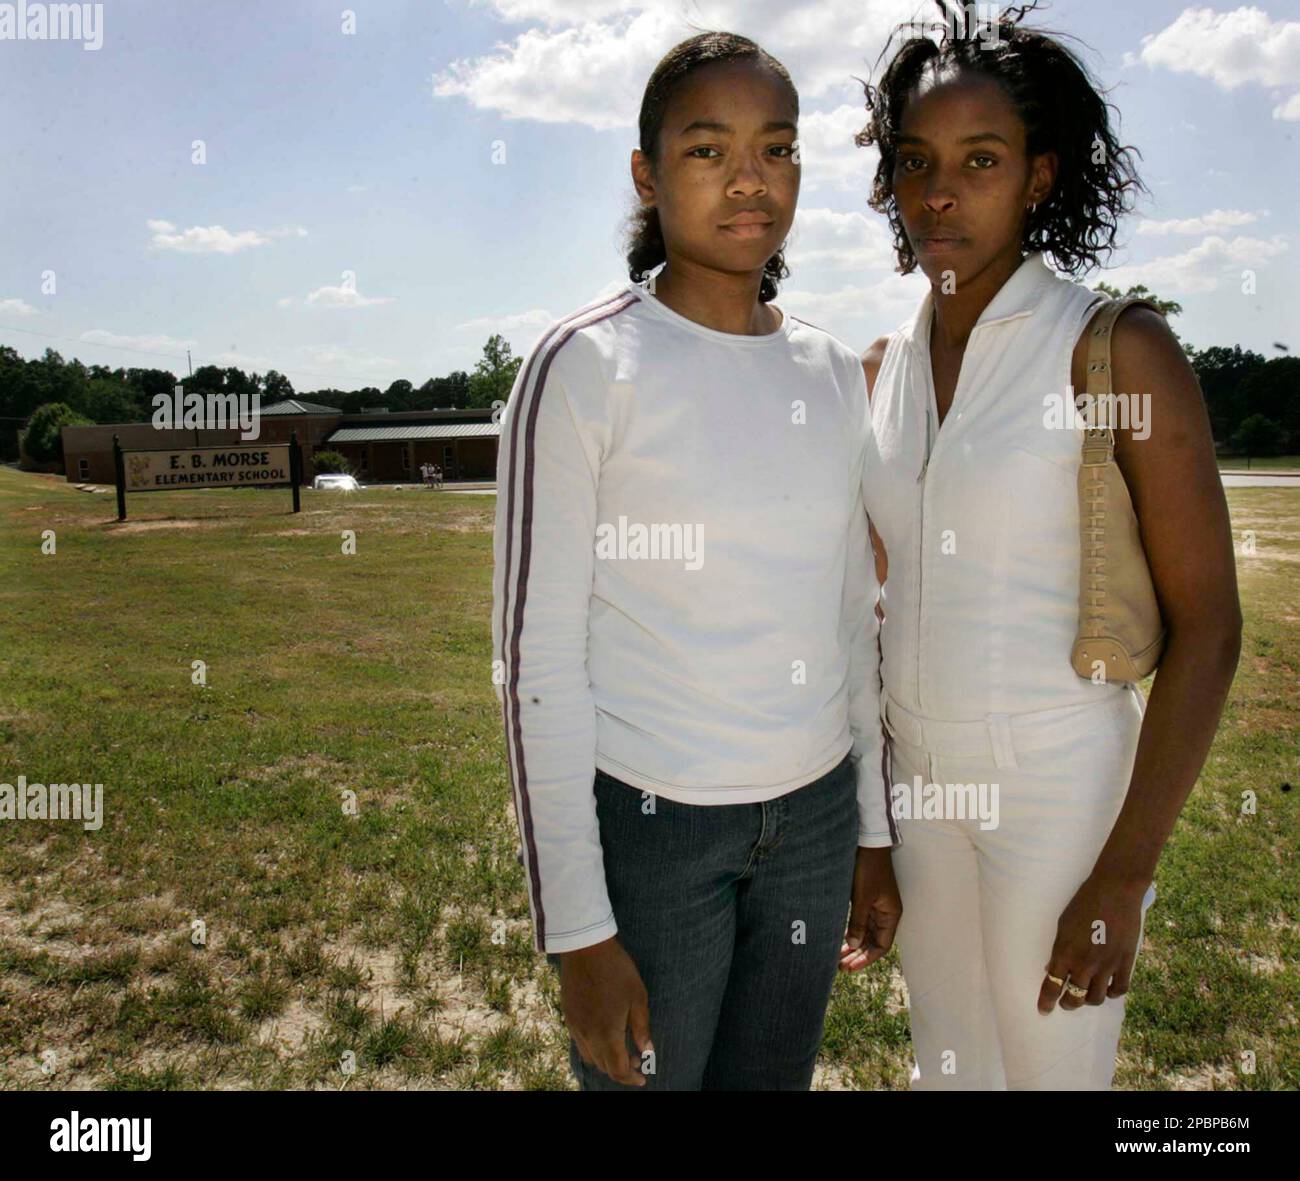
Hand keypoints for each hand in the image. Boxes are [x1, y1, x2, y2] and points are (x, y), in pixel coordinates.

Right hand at [559, 936, 652, 1084]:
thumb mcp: (637, 996)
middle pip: (603, 1066)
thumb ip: (641, 1028)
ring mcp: (575, 1026)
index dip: (630, 1078)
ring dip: (606, 1060)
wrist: (585, 948)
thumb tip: (647, 1051)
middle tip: (636, 1061)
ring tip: (621, 1049)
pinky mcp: (568, 1016)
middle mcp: (588, 1035)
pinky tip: (604, 1035)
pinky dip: (594, 1048)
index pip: (617, 1069)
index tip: (642, 1077)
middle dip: (620, 1070)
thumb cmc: (617, 969)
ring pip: (590, 1056)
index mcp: (607, 1032)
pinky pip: (580, 1042)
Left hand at [839, 846, 901, 970]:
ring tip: (837, 958)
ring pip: (865, 934)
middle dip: (858, 955)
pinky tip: (839, 940)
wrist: (866, 844)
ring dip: (853, 946)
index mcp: (891, 915)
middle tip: (840, 967)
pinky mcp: (865, 900)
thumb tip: (855, 946)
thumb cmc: (868, 869)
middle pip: (873, 942)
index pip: (881, 946)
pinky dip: (851, 932)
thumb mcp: (863, 897)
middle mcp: (886, 913)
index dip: (866, 959)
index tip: (850, 967)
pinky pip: (859, 923)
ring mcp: (875, 907)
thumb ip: (859, 922)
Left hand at [1038, 870, 1149, 1013]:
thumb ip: (1059, 949)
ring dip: (1088, 1001)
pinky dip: (1113, 994)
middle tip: (1065, 1002)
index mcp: (1065, 952)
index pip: (1052, 985)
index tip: (1043, 1010)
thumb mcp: (1063, 924)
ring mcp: (1107, 965)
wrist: (1114, 891)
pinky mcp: (1126, 962)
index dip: (1046, 1001)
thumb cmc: (1083, 903)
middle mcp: (1085, 963)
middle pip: (1074, 997)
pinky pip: (1120, 989)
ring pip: (1097, 998)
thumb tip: (1052, 968)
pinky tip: (1108, 990)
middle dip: (1067, 1003)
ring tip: (1084, 996)